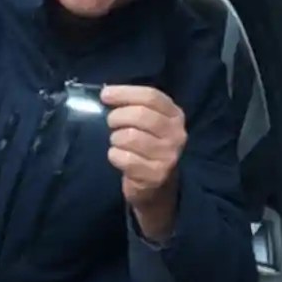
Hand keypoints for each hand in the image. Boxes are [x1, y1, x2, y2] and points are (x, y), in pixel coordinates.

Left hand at [101, 84, 185, 240]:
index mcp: (176, 116)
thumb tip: (107, 93)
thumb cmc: (148, 148)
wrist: (159, 189)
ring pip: (129, 136)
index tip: (105, 95)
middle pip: (140, 115)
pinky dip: (114, 155)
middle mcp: (177, 135)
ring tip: (118, 143)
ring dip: (115, 138)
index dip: (125, 93)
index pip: (151, 96)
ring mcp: (168, 156)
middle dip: (117, 116)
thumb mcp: (150, 124)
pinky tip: (119, 157)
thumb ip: (135, 106)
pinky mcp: (155, 175)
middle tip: (111, 123)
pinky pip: (124, 158)